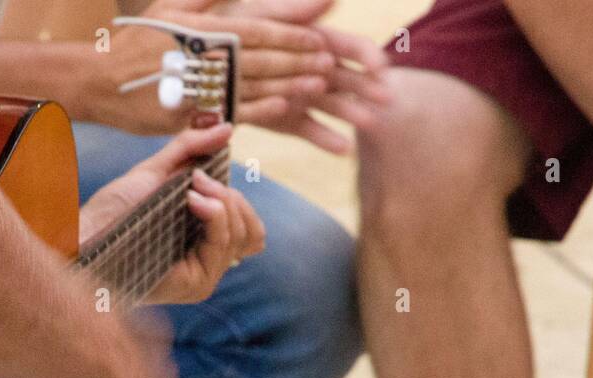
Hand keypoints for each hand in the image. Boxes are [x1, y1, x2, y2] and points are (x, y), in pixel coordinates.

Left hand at [80, 123, 264, 304]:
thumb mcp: (157, 171)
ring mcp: (203, 277)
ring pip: (242, 235)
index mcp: (204, 244)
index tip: (207, 177)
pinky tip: (192, 201)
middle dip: (231, 196)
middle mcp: (208, 265)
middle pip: (252, 231)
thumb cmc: (113, 210)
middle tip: (198, 179)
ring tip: (191, 190)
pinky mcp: (195, 284)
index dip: (239, 202)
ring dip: (223, 201)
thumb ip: (191, 148)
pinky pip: (224, 243)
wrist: (85, 233)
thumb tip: (226, 127)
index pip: (252, 231)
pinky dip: (215, 214)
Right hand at [102, 0, 332, 134]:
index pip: (253, 28)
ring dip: (288, 83)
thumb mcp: (169, 7)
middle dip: (297, 59)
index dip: (288, 32)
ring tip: (320, 83)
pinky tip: (285, 106)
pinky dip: (260, 108)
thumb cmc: (137, 42)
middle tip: (329, 61)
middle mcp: (200, 55)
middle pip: (259, 57)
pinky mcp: (189, 114)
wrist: (98, 81)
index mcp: (200, 27)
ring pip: (251, 85)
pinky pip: (231, 111)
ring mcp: (196, 86)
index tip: (316, 35)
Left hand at [226, 0, 390, 153]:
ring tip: (370, 123)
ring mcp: (305, 96)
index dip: (369, 57)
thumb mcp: (261, 17)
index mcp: (316, 40)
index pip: (352, 48)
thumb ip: (295, 11)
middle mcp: (316, 68)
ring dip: (354, 113)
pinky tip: (344, 149)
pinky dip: (326, 139)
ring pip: (336, 105)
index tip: (381, 68)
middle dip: (370, 87)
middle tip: (387, 98)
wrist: (205, 68)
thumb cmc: (231, 30)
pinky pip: (311, 130)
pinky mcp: (290, 120)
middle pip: (351, 78)